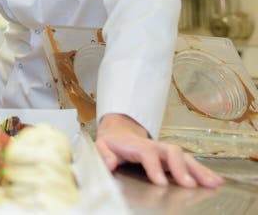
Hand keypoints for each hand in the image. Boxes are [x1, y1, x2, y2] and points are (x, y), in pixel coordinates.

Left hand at [95, 114, 223, 187]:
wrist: (120, 131)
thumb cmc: (112, 142)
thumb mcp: (101, 145)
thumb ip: (103, 154)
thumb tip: (111, 163)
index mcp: (137, 146)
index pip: (148, 154)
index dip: (155, 167)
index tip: (161, 182)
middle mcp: (155, 146)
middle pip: (172, 153)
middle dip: (182, 168)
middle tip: (190, 185)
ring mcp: (166, 151)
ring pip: (185, 157)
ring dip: (199, 170)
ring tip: (213, 183)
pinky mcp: (173, 158)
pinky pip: (190, 163)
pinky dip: (203, 171)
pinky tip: (215, 180)